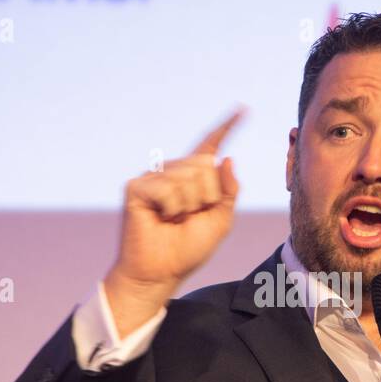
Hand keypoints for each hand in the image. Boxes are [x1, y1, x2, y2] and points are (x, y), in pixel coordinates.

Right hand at [105, 107, 244, 332]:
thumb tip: (225, 157)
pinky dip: (171, 208)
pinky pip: (168, 188)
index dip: (227, 127)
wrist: (161, 272)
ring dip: (189, 206)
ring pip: (189, 177)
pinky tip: (160, 218)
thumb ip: (228, 191)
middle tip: (190, 216)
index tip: (243, 109)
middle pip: (205, 165)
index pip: (211, 147)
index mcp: (194, 178)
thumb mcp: (220, 220)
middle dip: (207, 196)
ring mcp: (154, 177)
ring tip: (174, 219)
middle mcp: (173, 172)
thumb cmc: (188, 249)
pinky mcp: (137, 186)